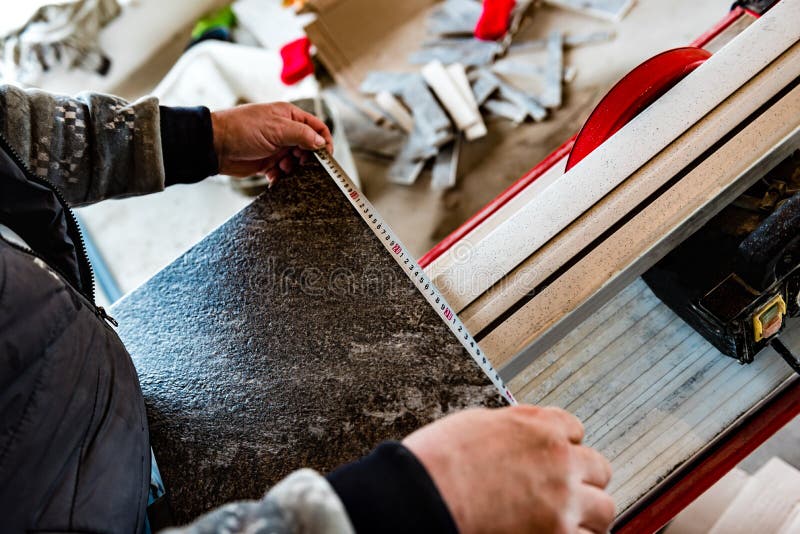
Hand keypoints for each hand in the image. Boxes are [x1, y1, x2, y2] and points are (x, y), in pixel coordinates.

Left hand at [211, 102, 332, 181]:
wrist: (215, 145)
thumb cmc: (241, 129)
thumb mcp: (277, 128)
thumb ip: (302, 135)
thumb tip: (321, 142)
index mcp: (289, 116)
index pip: (316, 128)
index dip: (324, 142)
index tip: (327, 157)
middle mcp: (284, 131)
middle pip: (308, 148)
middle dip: (307, 159)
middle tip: (300, 164)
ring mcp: (276, 147)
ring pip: (296, 163)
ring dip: (293, 169)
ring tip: (281, 168)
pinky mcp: (267, 162)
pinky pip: (282, 173)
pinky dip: (280, 177)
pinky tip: (272, 176)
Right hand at [403, 406, 614, 533]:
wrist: (422, 497)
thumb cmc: (437, 462)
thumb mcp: (476, 424)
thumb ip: (510, 430)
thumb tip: (516, 438)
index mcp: (537, 426)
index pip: (575, 429)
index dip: (564, 446)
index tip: (558, 458)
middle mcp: (558, 460)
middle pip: (598, 468)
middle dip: (583, 480)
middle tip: (566, 493)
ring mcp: (562, 501)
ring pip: (603, 508)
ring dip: (588, 514)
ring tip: (568, 521)